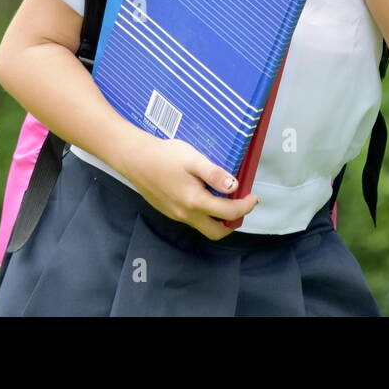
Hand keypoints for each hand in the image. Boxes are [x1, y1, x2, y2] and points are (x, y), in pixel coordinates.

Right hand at [121, 135, 259, 239]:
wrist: (135, 159)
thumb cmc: (164, 156)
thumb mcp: (193, 159)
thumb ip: (214, 174)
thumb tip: (234, 186)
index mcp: (196, 202)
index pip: (229, 213)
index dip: (246, 206)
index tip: (253, 197)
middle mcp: (186, 214)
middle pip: (216, 232)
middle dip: (233, 222)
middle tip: (241, 205)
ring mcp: (176, 215)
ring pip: (203, 227)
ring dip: (218, 219)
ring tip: (225, 200)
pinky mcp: (169, 211)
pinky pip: (192, 220)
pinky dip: (204, 214)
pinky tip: (204, 196)